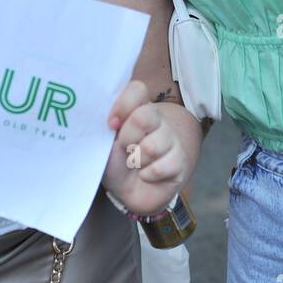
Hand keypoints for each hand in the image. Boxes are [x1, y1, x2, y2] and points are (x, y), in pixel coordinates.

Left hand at [101, 79, 187, 215]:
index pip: (137, 90)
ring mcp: (171, 140)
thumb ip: (104, 126)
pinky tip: (146, 176)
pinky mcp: (180, 162)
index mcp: (136, 109)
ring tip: (134, 164)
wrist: (128, 192)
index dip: (123, 105)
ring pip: (153, 145)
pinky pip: (161, 166)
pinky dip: (148, 175)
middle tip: (124, 149)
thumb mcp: (102, 143)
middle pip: (144, 116)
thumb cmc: (114, 162)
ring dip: (137, 160)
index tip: (111, 124)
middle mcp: (156, 120)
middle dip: (127, 137)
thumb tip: (107, 120)